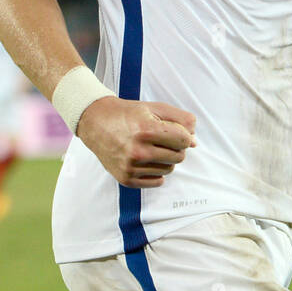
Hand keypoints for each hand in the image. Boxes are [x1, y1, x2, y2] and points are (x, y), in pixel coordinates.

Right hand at [75, 97, 195, 187]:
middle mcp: (138, 150)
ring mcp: (131, 167)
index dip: (184, 135)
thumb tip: (195, 142)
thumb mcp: (156, 108)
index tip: (175, 131)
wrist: (96, 122)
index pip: (184, 140)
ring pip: (169, 170)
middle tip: (162, 139)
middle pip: (178, 157)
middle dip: (176, 148)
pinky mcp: (126, 179)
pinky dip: (157, 172)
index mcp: (146, 130)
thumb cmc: (128, 114)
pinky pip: (157, 182)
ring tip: (152, 148)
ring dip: (166, 160)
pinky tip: (147, 160)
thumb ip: (181, 120)